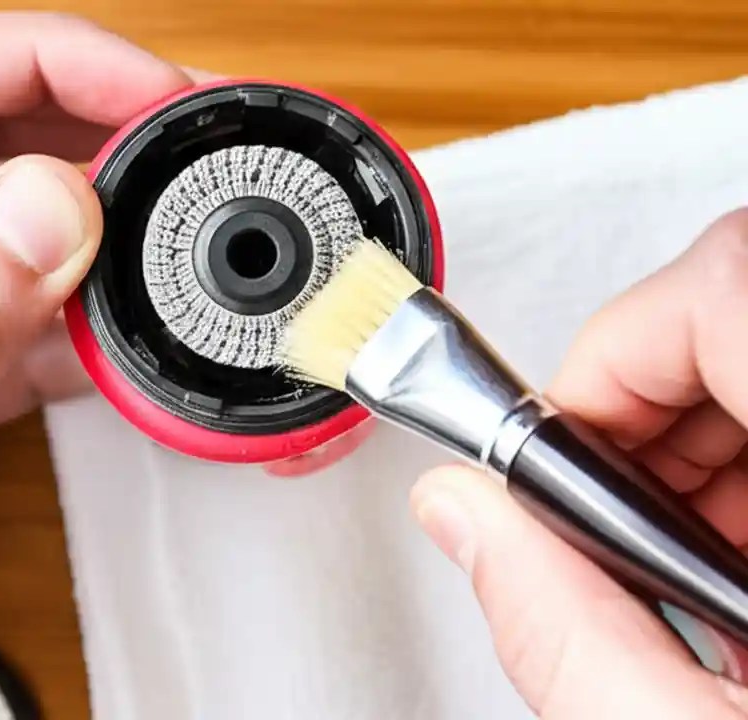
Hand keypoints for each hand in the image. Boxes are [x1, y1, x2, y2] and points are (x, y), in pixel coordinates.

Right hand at [412, 211, 747, 717]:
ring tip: (691, 559)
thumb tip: (466, 515)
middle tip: (614, 511)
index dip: (618, 349)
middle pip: (745, 304)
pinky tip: (747, 561)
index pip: (728, 287)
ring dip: (706, 442)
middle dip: (649, 402)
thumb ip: (560, 626)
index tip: (568, 441)